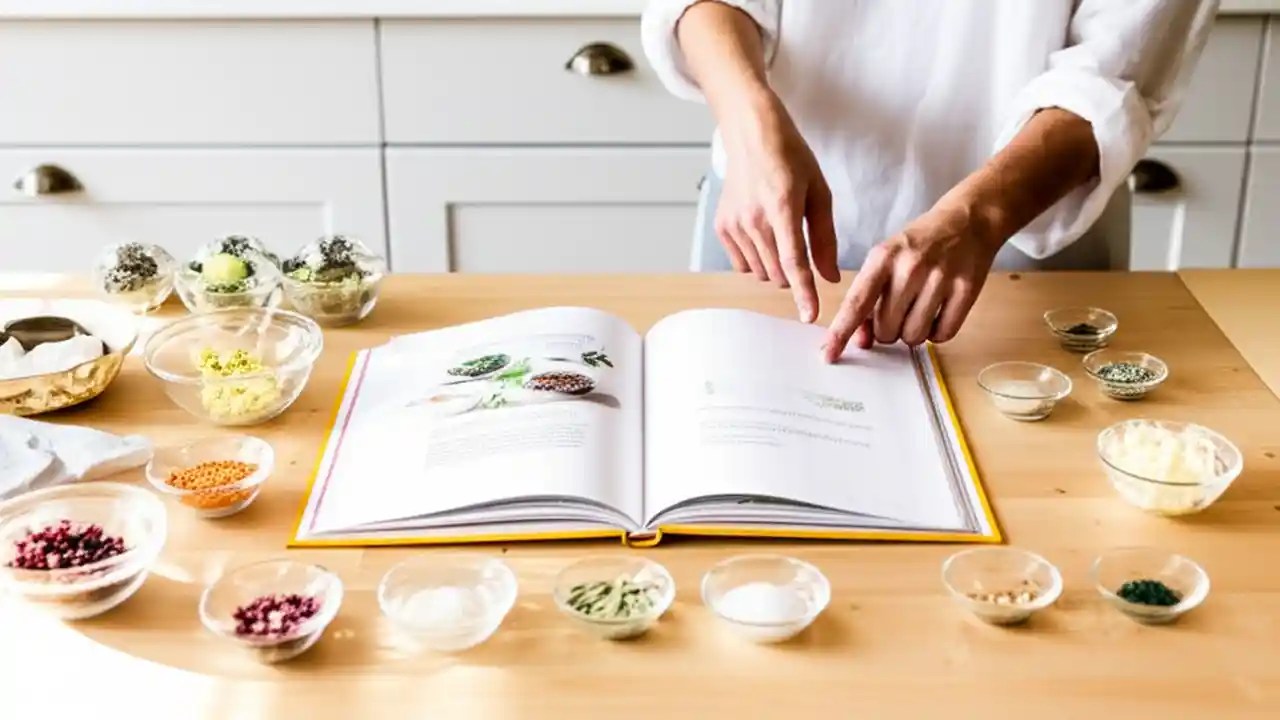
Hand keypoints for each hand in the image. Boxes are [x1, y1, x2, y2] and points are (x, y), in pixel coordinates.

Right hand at [716, 93, 839, 321]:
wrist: (751, 134)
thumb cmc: (791, 158)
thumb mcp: (819, 192)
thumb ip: (825, 238)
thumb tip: (830, 276)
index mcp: (783, 208)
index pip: (794, 261)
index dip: (804, 292)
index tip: (809, 315)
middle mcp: (753, 220)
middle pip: (779, 274)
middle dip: (794, 273)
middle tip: (800, 245)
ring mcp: (734, 225)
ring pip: (761, 272)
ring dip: (775, 266)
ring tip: (779, 232)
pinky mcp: (722, 227)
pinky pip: (742, 264)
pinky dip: (756, 259)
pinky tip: (762, 234)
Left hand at [822, 203, 1000, 360]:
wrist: (967, 221)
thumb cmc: (919, 245)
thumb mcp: (886, 260)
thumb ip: (868, 297)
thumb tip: (860, 340)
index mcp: (882, 258)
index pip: (856, 303)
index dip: (841, 332)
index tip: (829, 354)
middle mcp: (910, 267)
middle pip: (886, 329)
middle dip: (888, 330)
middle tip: (898, 311)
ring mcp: (940, 278)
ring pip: (914, 336)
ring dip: (912, 333)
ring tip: (919, 309)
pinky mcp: (966, 289)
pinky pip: (942, 334)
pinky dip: (937, 332)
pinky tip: (938, 312)